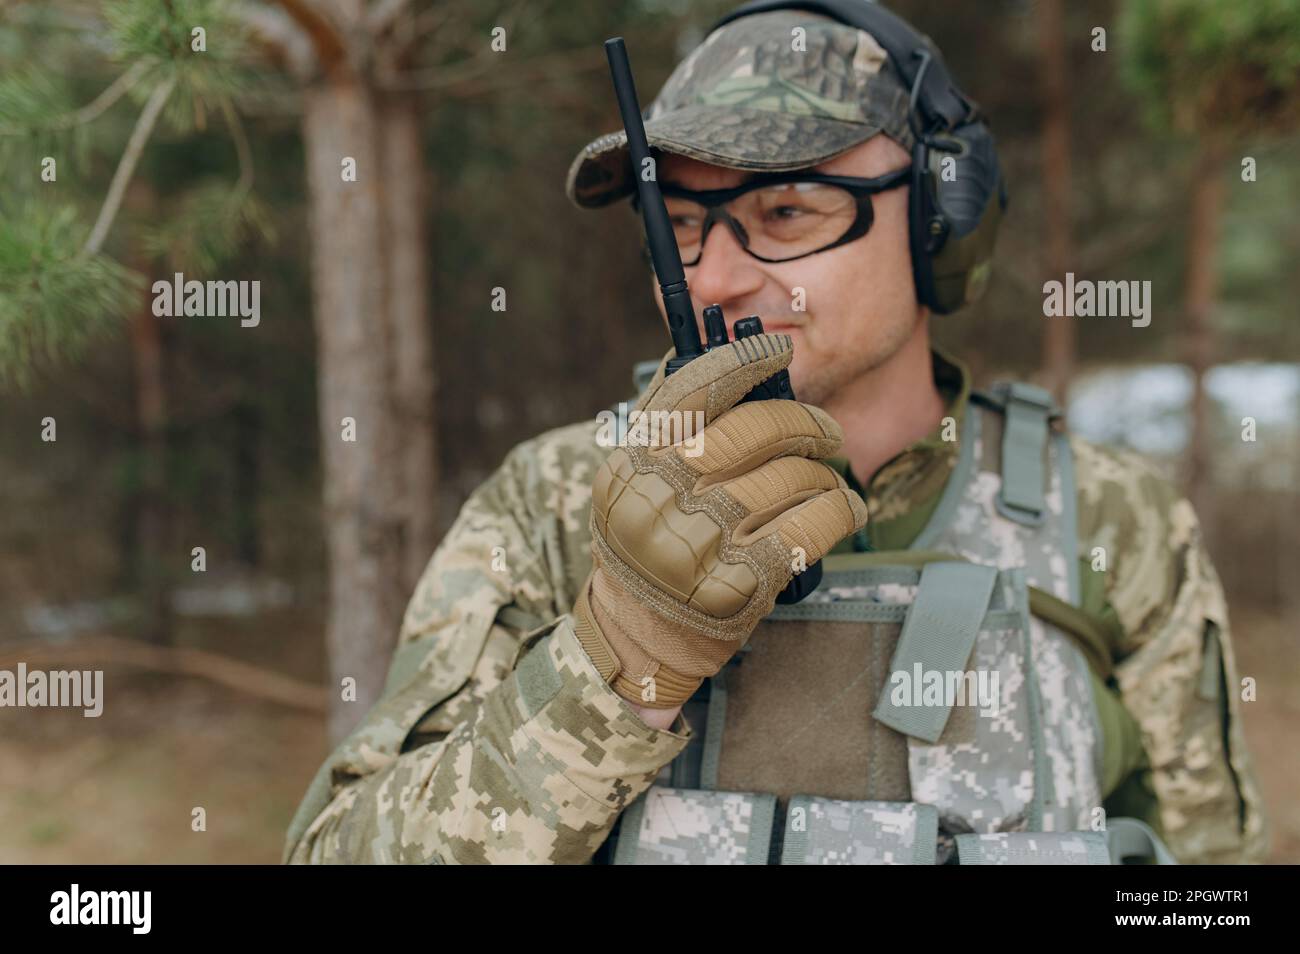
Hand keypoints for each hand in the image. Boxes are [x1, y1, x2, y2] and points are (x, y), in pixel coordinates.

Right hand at [572, 333, 867, 708]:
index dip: (744, 362)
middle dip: (804, 422)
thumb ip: (670, 429)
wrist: (635, 637)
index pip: (693, 391)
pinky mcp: (737, 586)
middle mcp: (661, 499)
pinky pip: (810, 528)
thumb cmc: (647, 548)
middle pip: (752, 430)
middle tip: (827, 432)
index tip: (780, 349)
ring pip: (789, 478)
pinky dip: (840, 511)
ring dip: (823, 474)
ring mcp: (698, 545)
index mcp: (634, 465)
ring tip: (828, 480)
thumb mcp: (637, 484)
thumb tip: (719, 360)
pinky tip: (848, 510)